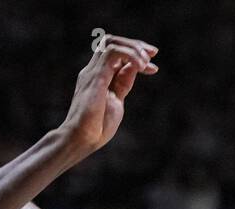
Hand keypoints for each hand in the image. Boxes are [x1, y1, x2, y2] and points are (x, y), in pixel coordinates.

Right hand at [59, 34, 157, 157]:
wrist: (81, 139)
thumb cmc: (96, 128)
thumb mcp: (116, 101)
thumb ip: (123, 83)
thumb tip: (134, 68)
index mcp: (98, 77)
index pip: (116, 55)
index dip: (135, 56)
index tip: (153, 67)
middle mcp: (93, 71)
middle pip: (112, 42)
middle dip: (135, 44)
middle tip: (153, 54)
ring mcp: (93, 72)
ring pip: (111, 43)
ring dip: (133, 48)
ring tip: (147, 61)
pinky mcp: (96, 77)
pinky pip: (112, 53)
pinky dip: (130, 55)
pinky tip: (141, 66)